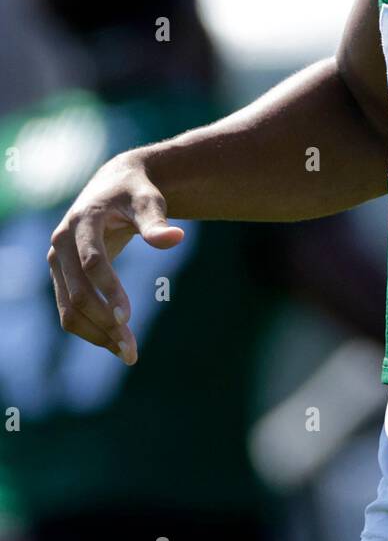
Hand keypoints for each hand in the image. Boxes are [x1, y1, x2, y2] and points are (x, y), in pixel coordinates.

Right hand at [47, 155, 184, 364]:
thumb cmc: (134, 194)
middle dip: (104, 323)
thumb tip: (176, 238)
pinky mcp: (61, 276)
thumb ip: (157, 221)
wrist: (113, 187)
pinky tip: (117, 343)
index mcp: (82, 223)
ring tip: (129, 354)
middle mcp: (61, 244)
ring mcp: (57, 262)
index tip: (128, 318)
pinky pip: (69, 310)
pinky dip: (90, 330)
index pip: (92, 263)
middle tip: (132, 350)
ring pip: (68, 309)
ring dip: (96, 334)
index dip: (109, 290)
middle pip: (77, 292)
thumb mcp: (148, 201)